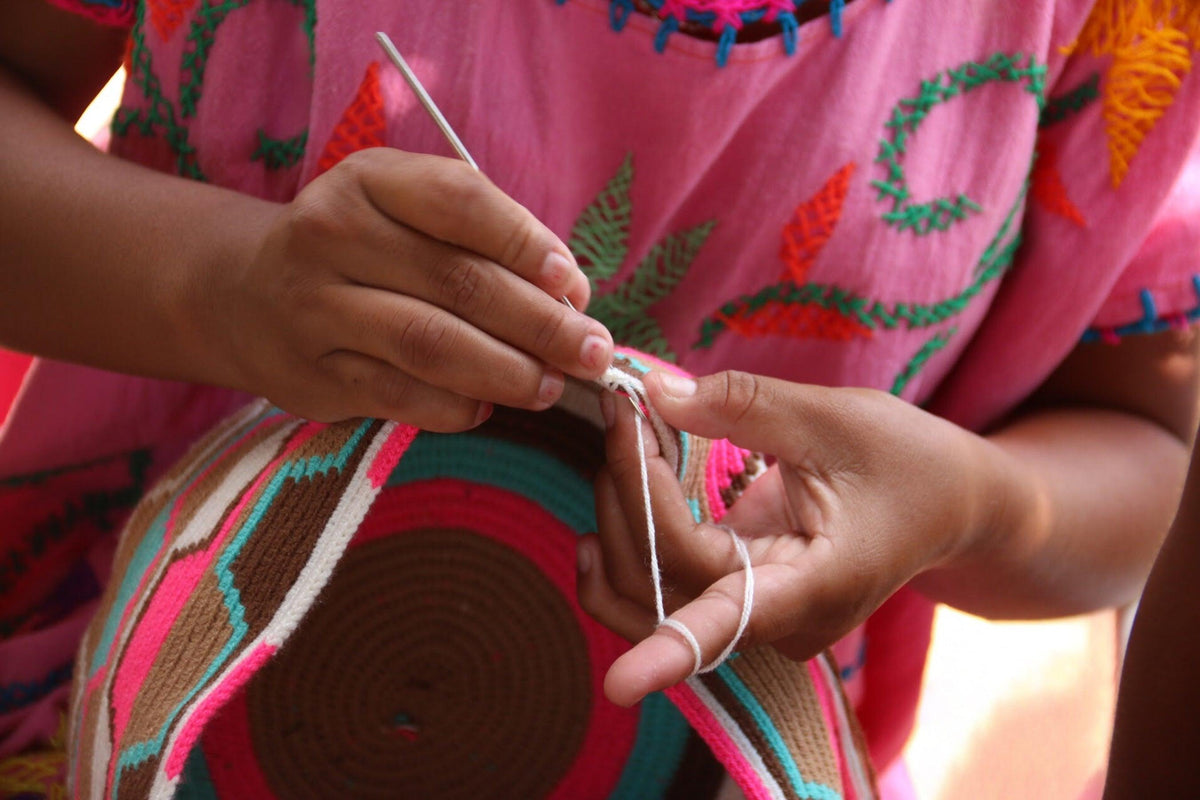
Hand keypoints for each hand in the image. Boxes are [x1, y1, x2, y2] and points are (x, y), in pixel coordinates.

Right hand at [199, 148, 612, 430]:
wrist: (244, 295)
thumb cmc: (360, 250)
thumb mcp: (405, 212)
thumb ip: (482, 239)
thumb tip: (569, 294)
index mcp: (367, 180)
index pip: (460, 202)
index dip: (527, 243)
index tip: (573, 282)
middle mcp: (332, 236)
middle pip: (458, 282)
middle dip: (540, 322)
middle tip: (592, 351)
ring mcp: (316, 309)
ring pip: (432, 345)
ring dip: (508, 371)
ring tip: (553, 385)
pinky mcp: (313, 376)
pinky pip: (402, 397)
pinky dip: (457, 407)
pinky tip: (488, 406)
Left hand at [577, 370, 1001, 705]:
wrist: (951, 504)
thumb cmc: (910, 461)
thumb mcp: (834, 417)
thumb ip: (742, 406)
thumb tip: (656, 392)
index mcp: (816, 586)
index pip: (727, 622)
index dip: (669, 652)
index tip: (616, 687)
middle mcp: (779, 619)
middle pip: (666, 582)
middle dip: (629, 494)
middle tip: (623, 412)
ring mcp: (756, 614)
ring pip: (650, 592)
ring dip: (617, 516)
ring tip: (620, 437)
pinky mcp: (739, 596)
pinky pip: (663, 581)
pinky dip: (629, 533)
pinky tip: (611, 495)